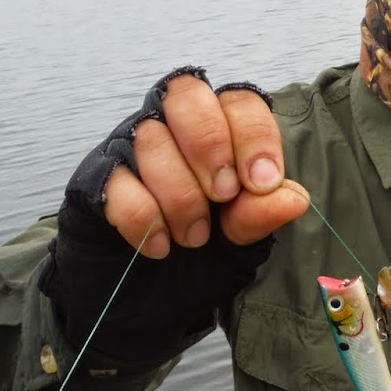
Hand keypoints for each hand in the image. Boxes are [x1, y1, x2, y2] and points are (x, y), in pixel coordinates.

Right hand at [103, 71, 308, 256]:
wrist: (143, 296)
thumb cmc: (199, 254)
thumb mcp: (239, 241)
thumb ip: (260, 216)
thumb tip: (294, 199)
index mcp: (219, 129)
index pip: (240, 102)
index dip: (254, 137)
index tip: (261, 183)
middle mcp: (172, 125)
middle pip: (187, 94)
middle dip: (210, 147)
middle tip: (222, 196)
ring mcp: (130, 145)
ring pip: (152, 138)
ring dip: (180, 196)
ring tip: (194, 237)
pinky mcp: (96, 176)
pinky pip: (117, 180)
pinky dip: (144, 218)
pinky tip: (160, 246)